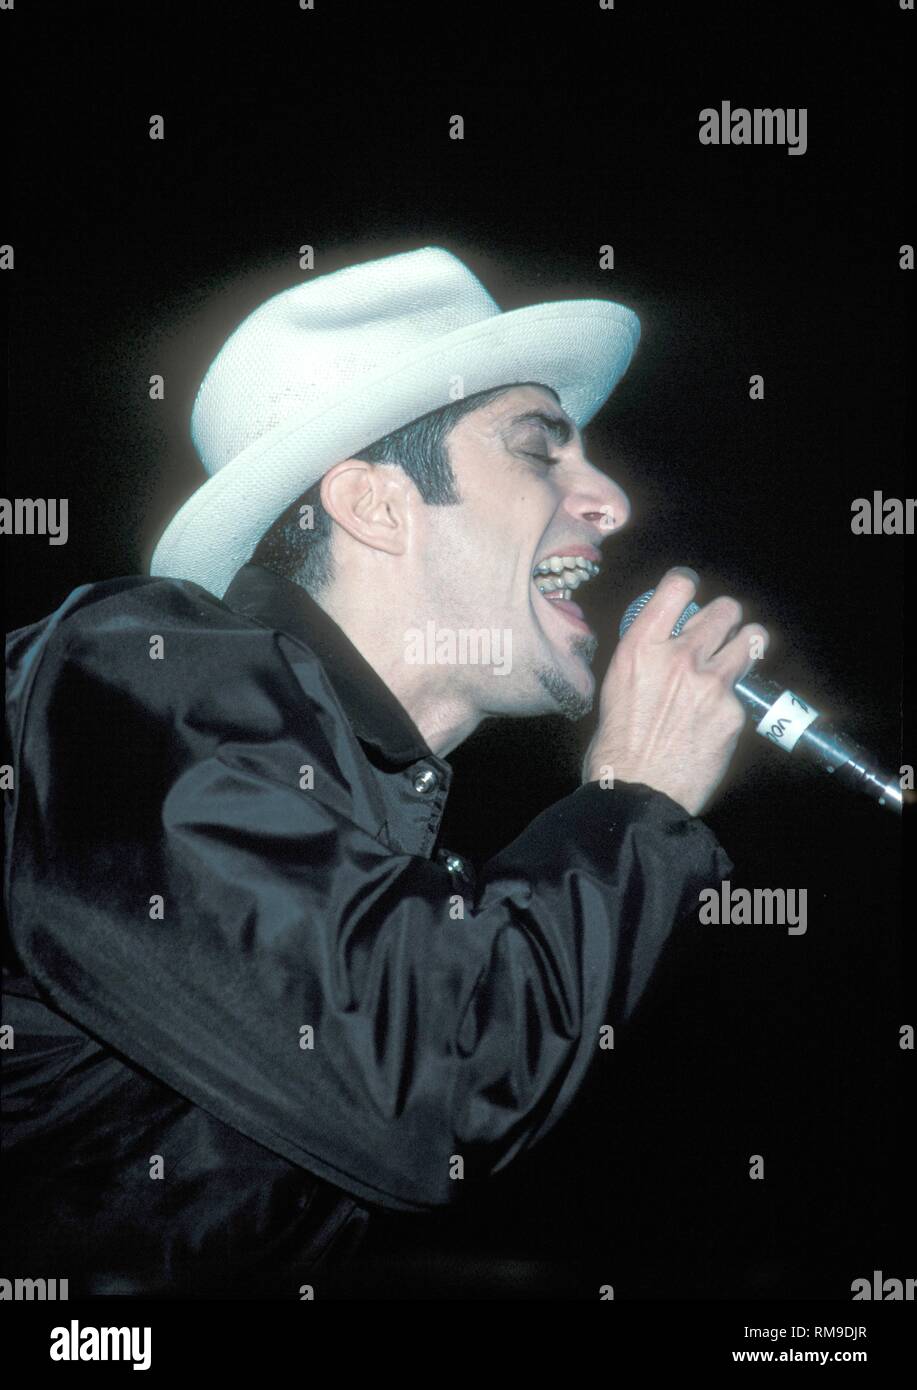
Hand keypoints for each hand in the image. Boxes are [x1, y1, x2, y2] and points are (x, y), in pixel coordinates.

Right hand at [582, 567, 768, 815]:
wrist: (637, 791)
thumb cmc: (616, 747)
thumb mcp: (616, 686)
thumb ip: (645, 660)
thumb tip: (662, 650)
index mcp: (641, 646)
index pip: (677, 587)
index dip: (687, 585)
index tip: (690, 593)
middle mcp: (679, 656)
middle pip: (723, 610)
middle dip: (726, 617)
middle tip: (723, 630)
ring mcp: (711, 682)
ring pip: (751, 640)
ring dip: (747, 643)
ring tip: (743, 652)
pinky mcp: (733, 711)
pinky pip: (744, 694)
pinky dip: (735, 702)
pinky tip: (718, 719)